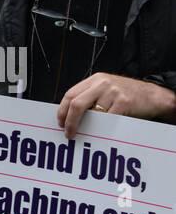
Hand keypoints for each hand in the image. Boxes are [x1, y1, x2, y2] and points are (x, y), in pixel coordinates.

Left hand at [57, 73, 175, 139]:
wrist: (153, 95)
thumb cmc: (127, 95)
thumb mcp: (105, 89)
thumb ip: (89, 97)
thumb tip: (68, 115)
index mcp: (95, 79)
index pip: (70, 94)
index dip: (62, 111)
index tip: (60, 123)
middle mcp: (103, 83)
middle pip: (76, 103)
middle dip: (69, 121)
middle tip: (68, 133)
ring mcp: (113, 92)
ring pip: (91, 114)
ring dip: (86, 127)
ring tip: (84, 134)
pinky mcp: (124, 102)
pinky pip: (107, 119)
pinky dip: (102, 128)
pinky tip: (101, 132)